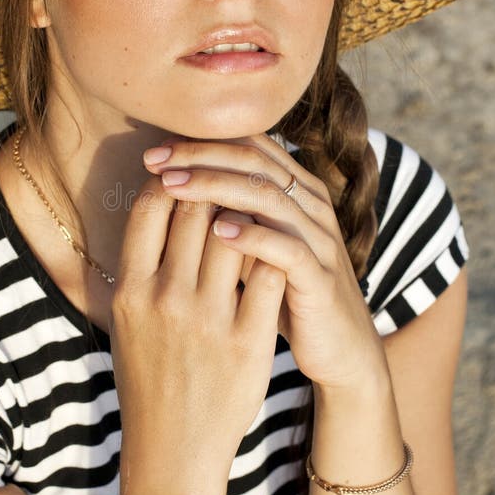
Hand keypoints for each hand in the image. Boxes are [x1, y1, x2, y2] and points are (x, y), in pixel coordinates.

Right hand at [109, 172, 285, 488]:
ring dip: (247, 209)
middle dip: (213, 183)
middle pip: (195, 209)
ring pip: (236, 231)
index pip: (150, 206)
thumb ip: (140, 266)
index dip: (172, 177)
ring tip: (255, 205)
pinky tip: (278, 242)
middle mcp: (166, 299)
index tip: (188, 171)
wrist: (173, 449)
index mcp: (130, 291)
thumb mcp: (127, 322)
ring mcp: (208, 320)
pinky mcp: (249, 341)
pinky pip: (269, 274)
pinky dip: (274, 248)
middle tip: (228, 177)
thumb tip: (158, 206)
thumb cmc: (147, 379)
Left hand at [143, 134, 386, 390]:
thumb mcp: (253, 249)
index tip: (156, 152)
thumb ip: (228, 216)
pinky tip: (217, 232)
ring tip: (173, 187)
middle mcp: (312, 205)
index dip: (201, 142)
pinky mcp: (321, 278)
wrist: (340, 352)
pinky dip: (253, 236)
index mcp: (297, 191)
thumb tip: (169, 191)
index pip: (249, 146)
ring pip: (268, 196)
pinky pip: (288, 248)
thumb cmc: (285, 296)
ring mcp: (321, 240)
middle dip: (200, 157)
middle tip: (154, 162)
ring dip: (216, 186)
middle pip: (254, 162)